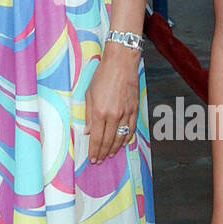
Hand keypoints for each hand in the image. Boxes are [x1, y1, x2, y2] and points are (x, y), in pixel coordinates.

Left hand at [85, 42, 138, 163]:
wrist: (121, 63)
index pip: (96, 138)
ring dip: (115, 148)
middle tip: (99, 160)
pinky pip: (131, 129)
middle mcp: (113, 115)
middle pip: (108, 141)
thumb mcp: (89, 94)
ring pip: (121, 137)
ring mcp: (126, 113)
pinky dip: (126, 138)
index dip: (94, 151)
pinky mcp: (134, 109)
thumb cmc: (102, 75)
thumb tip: (87, 131)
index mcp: (99, 112)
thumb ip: (88, 114)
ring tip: (109, 155)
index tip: (92, 159)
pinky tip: (122, 143)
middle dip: (103, 153)